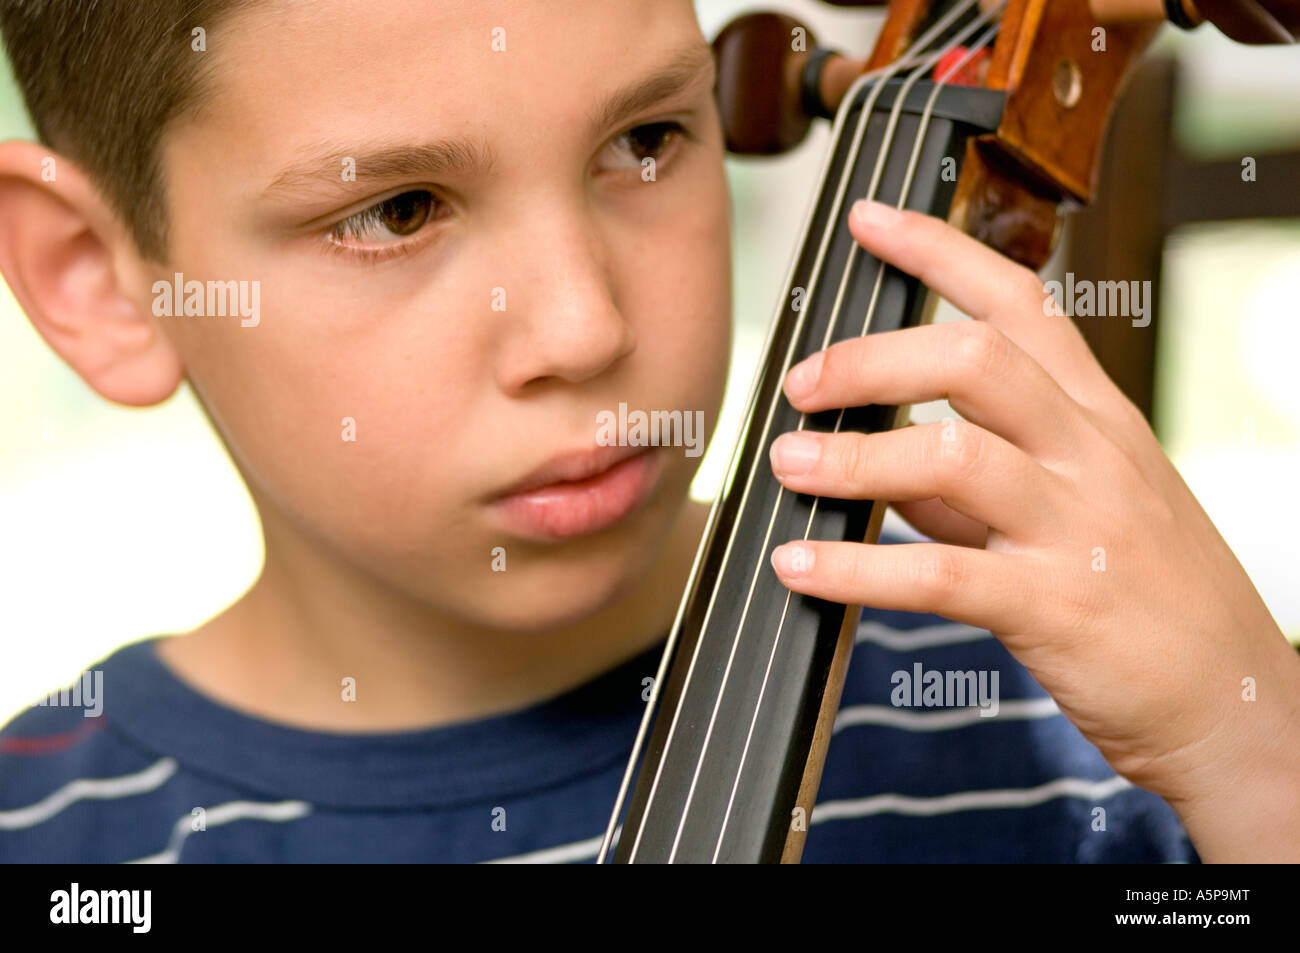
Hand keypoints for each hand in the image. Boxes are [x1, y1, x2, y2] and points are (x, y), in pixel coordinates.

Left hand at [767, 198, 1299, 860]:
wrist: (1236, 703)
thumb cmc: (1154, 597)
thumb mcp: (1080, 510)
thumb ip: (976, 487)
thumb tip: (887, 471)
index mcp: (1095, 417)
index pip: (1018, 301)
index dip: (938, 249)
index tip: (868, 221)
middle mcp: (1089, 454)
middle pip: (975, 358)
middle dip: (872, 358)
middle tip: (802, 383)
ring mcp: (1075, 525)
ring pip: (952, 457)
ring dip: (853, 457)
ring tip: (786, 465)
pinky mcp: (1054, 605)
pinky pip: (938, 574)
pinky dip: (855, 567)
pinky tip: (799, 565)